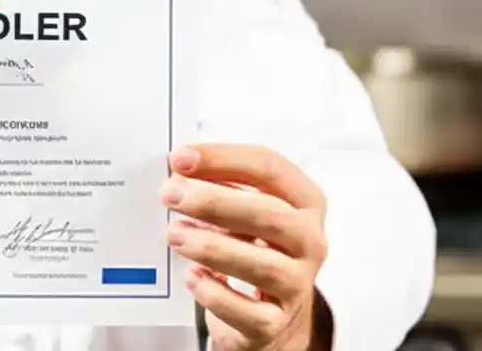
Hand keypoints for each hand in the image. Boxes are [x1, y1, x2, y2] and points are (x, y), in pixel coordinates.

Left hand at [161, 144, 331, 350]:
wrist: (269, 313)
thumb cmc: (252, 248)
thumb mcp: (244, 211)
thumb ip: (219, 187)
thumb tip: (177, 172)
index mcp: (304, 201)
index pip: (269, 168)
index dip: (223, 159)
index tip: (180, 158)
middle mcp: (309, 241)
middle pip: (271, 214)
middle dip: (215, 202)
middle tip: (171, 195)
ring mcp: (297, 285)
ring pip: (264, 266)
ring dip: (213, 247)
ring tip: (175, 234)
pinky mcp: (275, 324)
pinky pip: (248, 312)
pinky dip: (216, 293)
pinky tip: (193, 277)